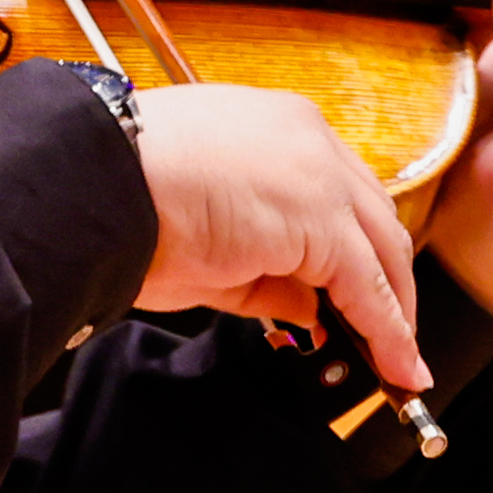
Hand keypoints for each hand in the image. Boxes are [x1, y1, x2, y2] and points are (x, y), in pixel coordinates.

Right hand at [129, 82, 430, 391]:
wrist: (94, 186)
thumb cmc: (126, 202)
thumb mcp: (211, 245)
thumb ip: (270, 276)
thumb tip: (311, 307)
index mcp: (275, 129)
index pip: (338, 190)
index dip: (356, 245)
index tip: (360, 290)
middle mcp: (306, 138)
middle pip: (374, 215)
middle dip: (387, 278)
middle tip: (390, 332)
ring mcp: (318, 173)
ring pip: (383, 247)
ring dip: (394, 307)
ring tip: (398, 359)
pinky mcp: (321, 219)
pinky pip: (369, 285)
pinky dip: (387, 329)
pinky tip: (393, 363)